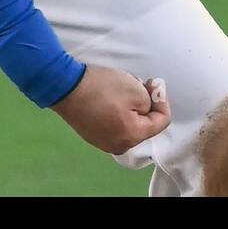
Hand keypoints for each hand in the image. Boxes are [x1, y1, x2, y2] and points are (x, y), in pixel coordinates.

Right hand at [50, 65, 170, 154]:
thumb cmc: (102, 87)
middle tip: (140, 83)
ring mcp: (104, 142)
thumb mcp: (135, 89)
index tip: (154, 83)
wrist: (65, 86)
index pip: (161, 122)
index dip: (162, 100)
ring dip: (132, 107)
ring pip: (129, 124)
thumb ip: (150, 100)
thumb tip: (149, 105)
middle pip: (144, 124)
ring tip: (123, 88)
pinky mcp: (92, 135)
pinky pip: (114, 124)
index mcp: (132, 136)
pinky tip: (109, 97)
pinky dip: (118, 112)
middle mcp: (119, 145)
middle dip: (146, 103)